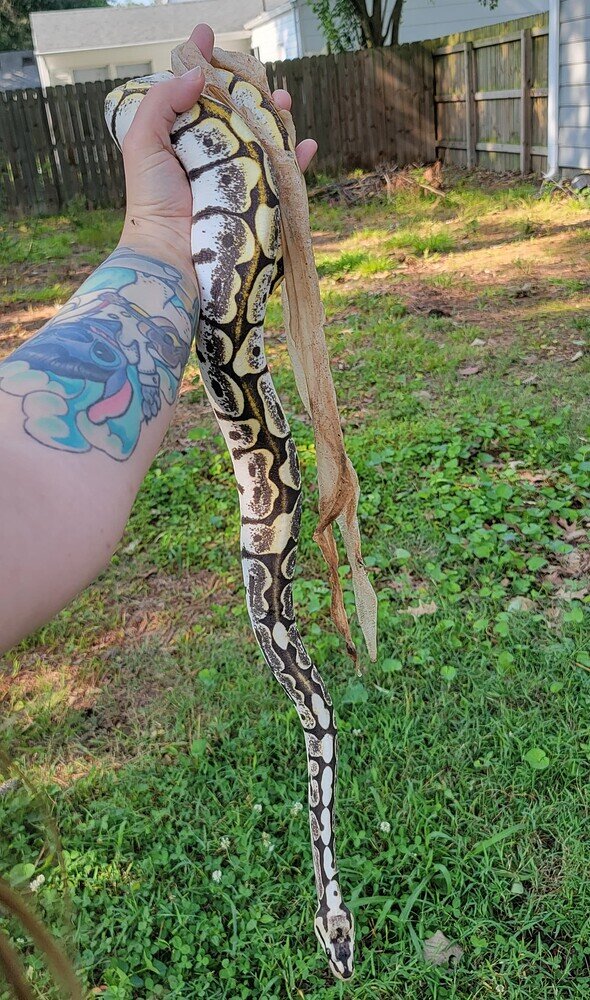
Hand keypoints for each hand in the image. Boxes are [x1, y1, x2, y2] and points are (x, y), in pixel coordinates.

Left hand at [119, 23, 316, 273]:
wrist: (170, 254)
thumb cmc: (151, 202)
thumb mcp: (143, 143)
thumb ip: (161, 103)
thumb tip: (196, 75)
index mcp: (183, 141)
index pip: (195, 95)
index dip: (202, 65)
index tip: (206, 33)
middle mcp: (211, 157)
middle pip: (236, 114)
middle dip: (249, 91)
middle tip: (258, 73)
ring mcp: (237, 179)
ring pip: (264, 140)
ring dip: (277, 118)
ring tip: (285, 100)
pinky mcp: (257, 201)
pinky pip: (285, 178)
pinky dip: (298, 161)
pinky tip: (306, 144)